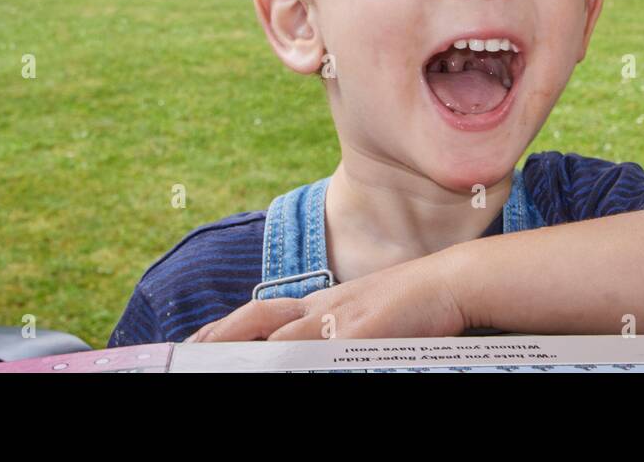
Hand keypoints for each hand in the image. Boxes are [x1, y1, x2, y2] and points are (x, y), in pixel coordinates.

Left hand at [185, 251, 467, 341]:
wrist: (453, 281)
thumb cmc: (419, 307)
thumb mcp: (370, 320)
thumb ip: (339, 335)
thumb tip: (312, 350)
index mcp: (324, 304)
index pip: (265, 312)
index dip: (229, 327)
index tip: (201, 341)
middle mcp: (324, 306)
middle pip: (259, 315)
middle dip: (221, 334)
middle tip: (190, 350)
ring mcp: (340, 316)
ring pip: (279, 331)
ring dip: (245, 345)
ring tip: (211, 355)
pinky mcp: (360, 329)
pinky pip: (315, 344)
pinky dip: (290, 354)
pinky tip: (272, 361)